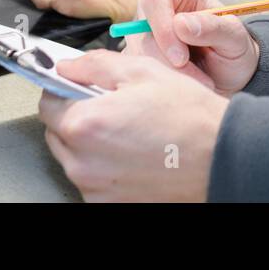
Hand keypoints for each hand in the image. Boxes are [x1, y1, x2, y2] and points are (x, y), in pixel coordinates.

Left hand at [39, 50, 228, 201]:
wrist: (221, 156)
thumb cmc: (189, 116)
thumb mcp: (142, 71)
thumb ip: (94, 65)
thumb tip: (67, 66)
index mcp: (86, 123)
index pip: (47, 103)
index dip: (65, 89)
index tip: (81, 87)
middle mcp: (83, 162)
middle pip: (58, 132)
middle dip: (77, 116)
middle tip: (111, 106)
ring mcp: (95, 187)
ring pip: (74, 157)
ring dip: (90, 142)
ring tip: (128, 131)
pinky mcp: (108, 204)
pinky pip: (92, 179)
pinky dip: (104, 166)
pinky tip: (133, 152)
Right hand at [123, 0, 259, 96]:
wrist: (231, 74)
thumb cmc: (234, 47)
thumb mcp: (234, 37)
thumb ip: (213, 27)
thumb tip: (181, 23)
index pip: (155, 1)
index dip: (163, 29)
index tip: (180, 58)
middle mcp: (156, 9)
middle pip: (142, 32)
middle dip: (165, 60)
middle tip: (194, 79)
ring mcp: (145, 34)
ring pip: (139, 55)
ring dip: (166, 75)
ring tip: (198, 83)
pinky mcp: (141, 57)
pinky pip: (140, 71)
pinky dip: (162, 83)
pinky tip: (184, 88)